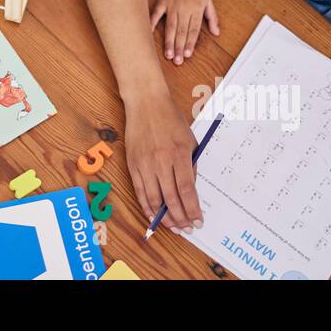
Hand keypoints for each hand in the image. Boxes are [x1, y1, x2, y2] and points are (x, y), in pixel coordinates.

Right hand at [124, 88, 202, 231]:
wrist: (146, 102)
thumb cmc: (170, 119)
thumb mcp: (189, 140)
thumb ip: (190, 165)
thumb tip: (190, 190)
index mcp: (179, 154)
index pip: (187, 190)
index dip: (192, 209)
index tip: (198, 221)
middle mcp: (161, 160)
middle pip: (171, 198)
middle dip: (181, 217)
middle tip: (187, 228)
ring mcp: (145, 163)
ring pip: (154, 198)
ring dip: (164, 216)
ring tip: (173, 226)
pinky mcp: (133, 163)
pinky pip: (139, 190)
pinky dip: (146, 206)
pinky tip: (153, 215)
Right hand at [149, 0, 218, 64]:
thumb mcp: (208, 0)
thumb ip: (212, 17)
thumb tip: (216, 33)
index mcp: (196, 9)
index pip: (193, 30)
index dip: (190, 43)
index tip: (187, 55)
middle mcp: (184, 8)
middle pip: (182, 31)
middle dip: (179, 47)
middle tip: (177, 61)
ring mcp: (172, 5)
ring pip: (170, 26)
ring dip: (169, 41)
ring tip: (168, 54)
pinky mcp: (162, 1)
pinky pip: (156, 14)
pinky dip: (153, 24)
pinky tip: (150, 34)